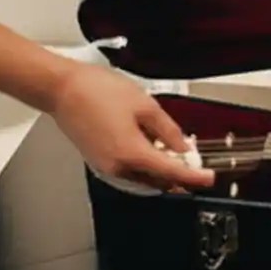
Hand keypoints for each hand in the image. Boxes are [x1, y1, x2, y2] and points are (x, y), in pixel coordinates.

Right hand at [46, 63, 214, 191]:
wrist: (62, 88)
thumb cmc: (96, 91)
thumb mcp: (145, 105)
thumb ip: (168, 130)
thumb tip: (182, 146)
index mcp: (131, 153)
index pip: (172, 173)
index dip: (194, 177)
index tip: (208, 179)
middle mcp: (117, 166)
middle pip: (157, 181)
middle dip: (178, 176)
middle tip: (194, 165)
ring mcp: (105, 166)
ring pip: (143, 178)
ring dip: (161, 171)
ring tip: (175, 154)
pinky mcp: (98, 161)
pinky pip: (128, 171)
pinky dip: (144, 165)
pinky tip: (152, 149)